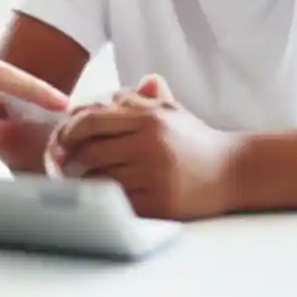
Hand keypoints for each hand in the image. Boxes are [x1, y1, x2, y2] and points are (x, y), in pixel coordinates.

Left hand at [49, 75, 240, 219]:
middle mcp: (150, 144)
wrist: (235, 170)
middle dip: (70, 161)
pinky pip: (117, 202)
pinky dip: (106, 201)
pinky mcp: (160, 203)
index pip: (91, 121)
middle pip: (89, 152)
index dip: (68, 132)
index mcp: (149, 118)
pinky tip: (105, 197)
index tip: (61, 141)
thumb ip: (141, 99)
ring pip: (99, 179)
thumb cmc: (196, 140)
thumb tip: (111, 93)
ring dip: (85, 183)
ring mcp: (155, 174)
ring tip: (83, 181)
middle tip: (63, 166)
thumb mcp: (171, 111)